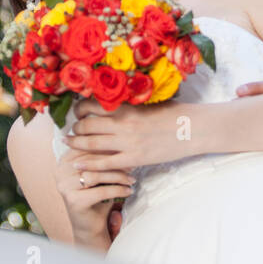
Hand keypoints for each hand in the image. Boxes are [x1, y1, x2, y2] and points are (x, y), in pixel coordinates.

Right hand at [52, 143, 135, 249]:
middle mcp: (60, 172)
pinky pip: (101, 191)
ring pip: (96, 175)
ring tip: (131, 179)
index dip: (108, 148)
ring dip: (118, 177)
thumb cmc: (95, 195)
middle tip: (132, 165)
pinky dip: (118, 190)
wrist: (89, 225)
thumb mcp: (96, 173)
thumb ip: (100, 158)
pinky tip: (128, 191)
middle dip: (115, 162)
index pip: (87, 147)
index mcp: (64, 161)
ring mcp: (65, 186)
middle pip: (92, 161)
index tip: (126, 150)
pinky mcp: (74, 201)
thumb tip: (121, 142)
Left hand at [64, 96, 193, 172]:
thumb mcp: (149, 101)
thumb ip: (130, 102)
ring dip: (76, 143)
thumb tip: (116, 99)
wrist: (193, 128)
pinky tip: (77, 164)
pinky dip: (88, 164)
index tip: (77, 111)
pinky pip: (105, 163)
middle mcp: (123, 122)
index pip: (92, 105)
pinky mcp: (134, 158)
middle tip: (72, 129)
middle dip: (76, 127)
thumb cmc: (175, 112)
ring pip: (92, 143)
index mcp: (126, 105)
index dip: (79, 109)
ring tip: (69, 143)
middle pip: (87, 124)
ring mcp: (127, 142)